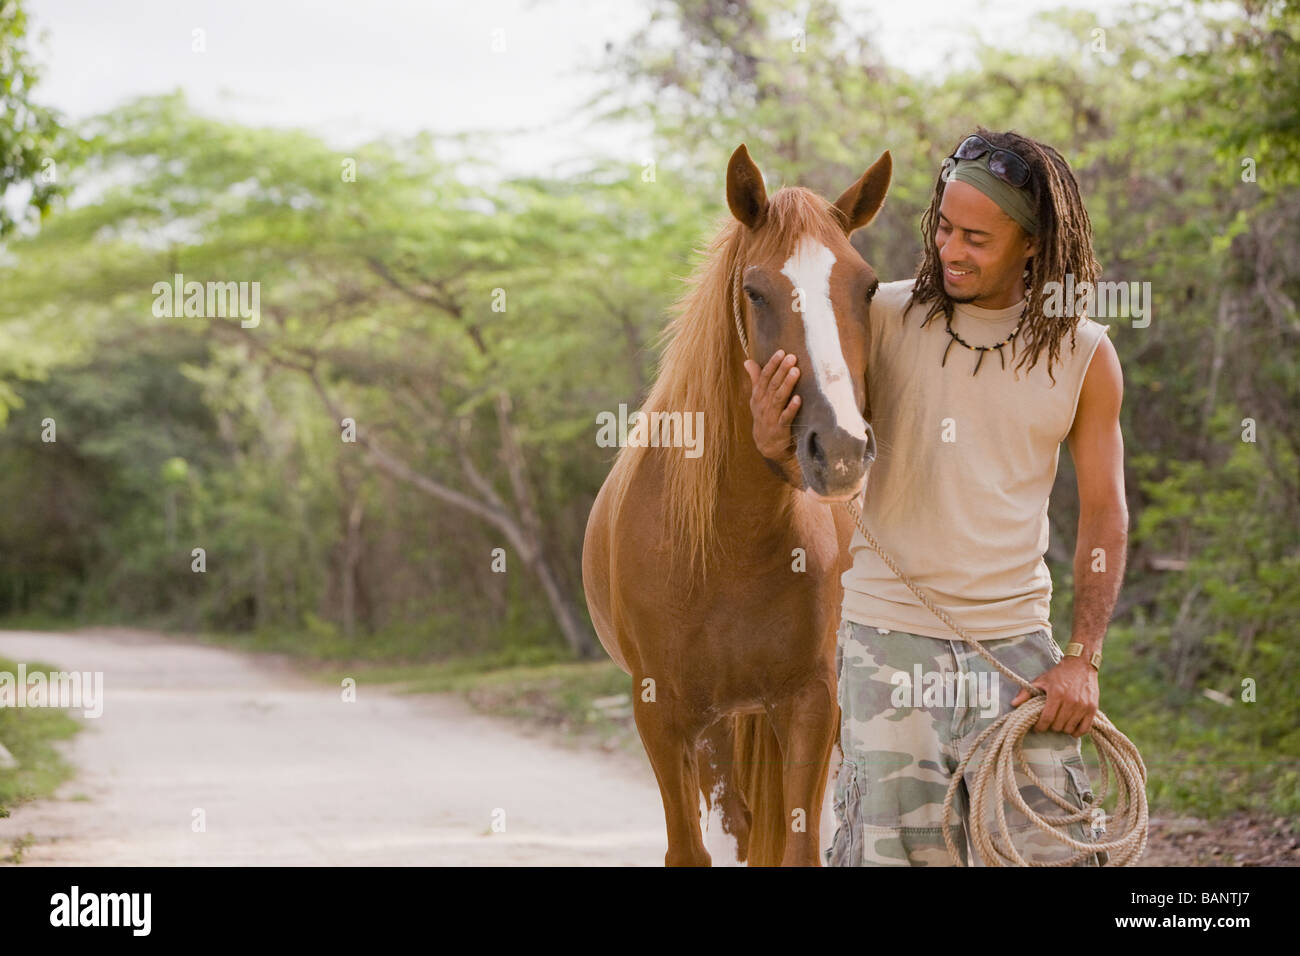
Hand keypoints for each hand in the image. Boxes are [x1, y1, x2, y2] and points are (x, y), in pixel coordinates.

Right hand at [743, 350, 800, 465]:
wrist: (766, 445)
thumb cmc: (764, 416)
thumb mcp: (757, 398)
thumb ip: (755, 379)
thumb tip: (747, 361)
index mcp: (758, 396)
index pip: (764, 377)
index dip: (772, 364)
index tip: (781, 352)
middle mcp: (763, 405)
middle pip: (772, 385)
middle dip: (781, 370)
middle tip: (791, 357)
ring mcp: (771, 417)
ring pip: (778, 398)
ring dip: (787, 384)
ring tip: (796, 371)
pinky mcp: (780, 429)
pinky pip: (785, 417)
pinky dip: (791, 408)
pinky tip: (798, 398)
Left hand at [1010, 657, 1098, 736]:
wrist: (1081, 664)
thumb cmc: (1059, 673)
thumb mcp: (1041, 680)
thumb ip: (1026, 692)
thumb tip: (1013, 704)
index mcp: (1056, 694)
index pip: (1047, 718)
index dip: (1040, 727)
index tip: (1037, 728)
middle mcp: (1071, 701)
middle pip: (1058, 725)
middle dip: (1051, 727)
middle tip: (1048, 723)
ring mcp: (1083, 705)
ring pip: (1070, 728)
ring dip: (1063, 729)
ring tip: (1059, 723)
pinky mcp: (1093, 708)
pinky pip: (1084, 728)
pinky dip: (1077, 732)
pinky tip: (1072, 728)